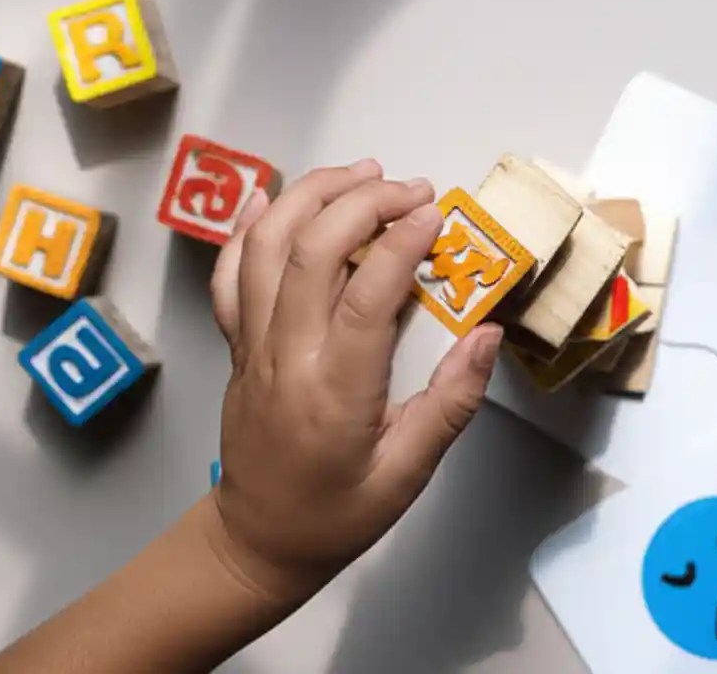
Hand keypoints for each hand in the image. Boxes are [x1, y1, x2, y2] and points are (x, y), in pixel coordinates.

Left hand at [207, 159, 502, 599]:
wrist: (257, 542)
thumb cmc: (337, 514)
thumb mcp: (409, 473)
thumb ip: (451, 403)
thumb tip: (487, 335)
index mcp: (334, 392)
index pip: (364, 295)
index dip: (400, 242)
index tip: (436, 214)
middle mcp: (285, 357)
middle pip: (311, 252)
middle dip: (363, 203)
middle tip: (412, 190)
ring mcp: (253, 346)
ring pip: (266, 247)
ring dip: (311, 197)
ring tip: (360, 174)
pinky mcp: (238, 344)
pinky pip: (230, 274)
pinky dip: (247, 227)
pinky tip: (269, 195)